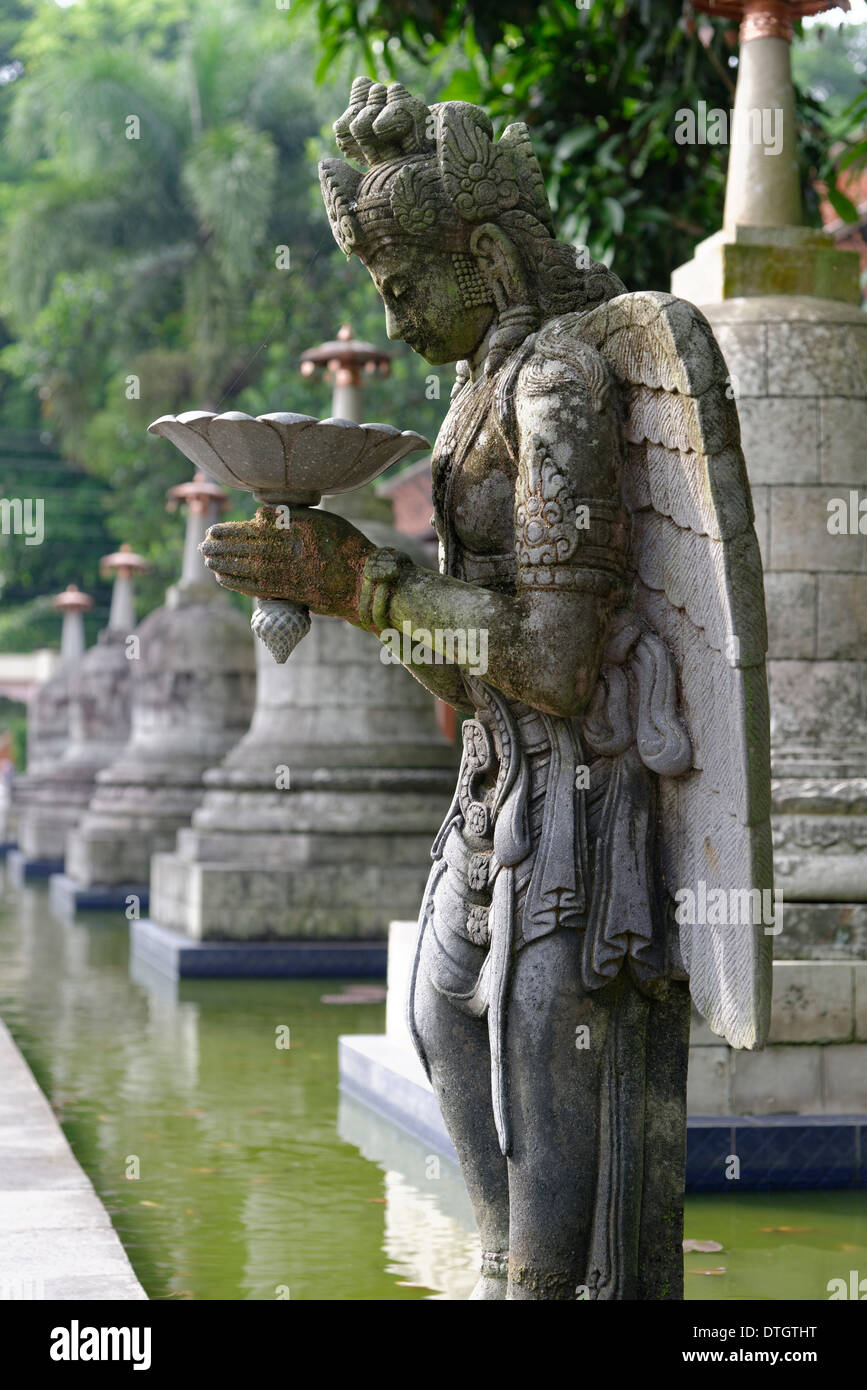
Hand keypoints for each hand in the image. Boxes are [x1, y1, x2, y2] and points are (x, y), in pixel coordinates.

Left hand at [200, 505, 375, 622]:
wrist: (362, 580)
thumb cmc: (345, 546)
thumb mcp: (320, 520)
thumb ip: (289, 516)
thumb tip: (257, 516)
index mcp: (287, 532)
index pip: (248, 531)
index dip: (228, 532)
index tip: (212, 530)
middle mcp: (280, 553)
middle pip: (241, 549)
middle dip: (219, 547)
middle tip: (203, 545)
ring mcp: (281, 574)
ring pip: (243, 568)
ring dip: (222, 563)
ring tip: (208, 560)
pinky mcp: (285, 592)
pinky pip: (253, 587)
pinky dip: (235, 582)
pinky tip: (224, 578)